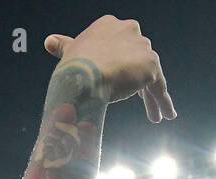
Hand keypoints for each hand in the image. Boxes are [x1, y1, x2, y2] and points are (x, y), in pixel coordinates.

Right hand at [44, 16, 175, 121]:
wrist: (84, 76)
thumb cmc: (74, 66)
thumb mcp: (69, 52)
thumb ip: (65, 45)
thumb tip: (49, 41)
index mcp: (110, 25)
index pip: (122, 46)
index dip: (123, 64)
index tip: (121, 78)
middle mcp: (130, 30)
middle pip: (139, 59)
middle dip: (139, 80)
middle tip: (141, 100)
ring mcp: (142, 48)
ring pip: (151, 76)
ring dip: (153, 97)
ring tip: (156, 115)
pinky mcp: (151, 67)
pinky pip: (159, 88)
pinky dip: (163, 102)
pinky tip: (166, 115)